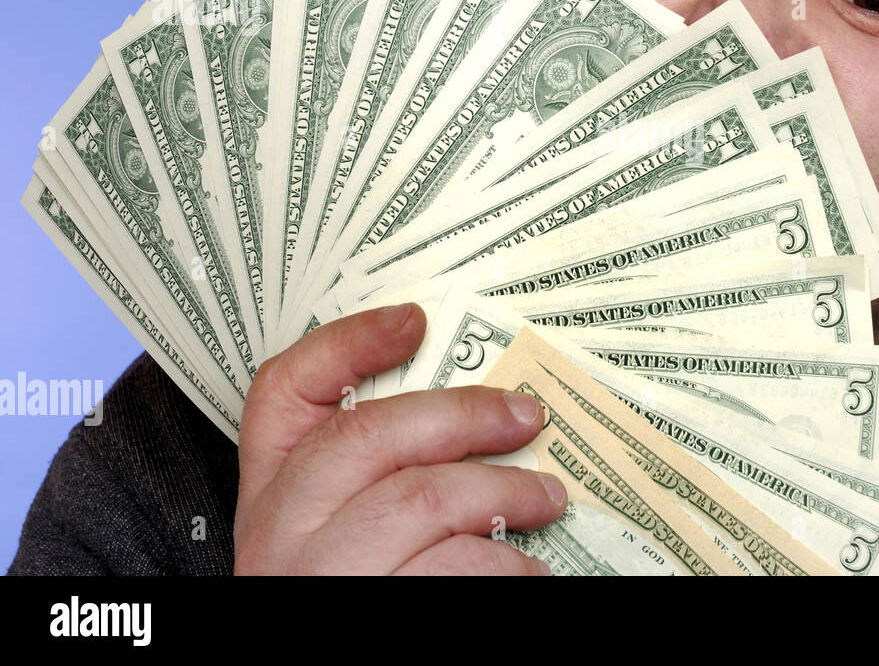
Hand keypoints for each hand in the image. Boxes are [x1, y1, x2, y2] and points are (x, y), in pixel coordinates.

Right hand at [233, 303, 565, 573]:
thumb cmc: (357, 591)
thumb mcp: (337, 533)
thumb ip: (376, 474)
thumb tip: (474, 414)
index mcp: (270, 496)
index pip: (282, 392)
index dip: (347, 343)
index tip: (414, 319)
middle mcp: (280, 534)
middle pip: (372, 436)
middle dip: (465, 416)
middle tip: (529, 418)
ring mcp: (321, 580)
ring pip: (423, 501)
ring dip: (505, 494)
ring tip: (548, 500)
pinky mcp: (371, 618)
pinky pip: (456, 573)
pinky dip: (508, 567)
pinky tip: (528, 572)